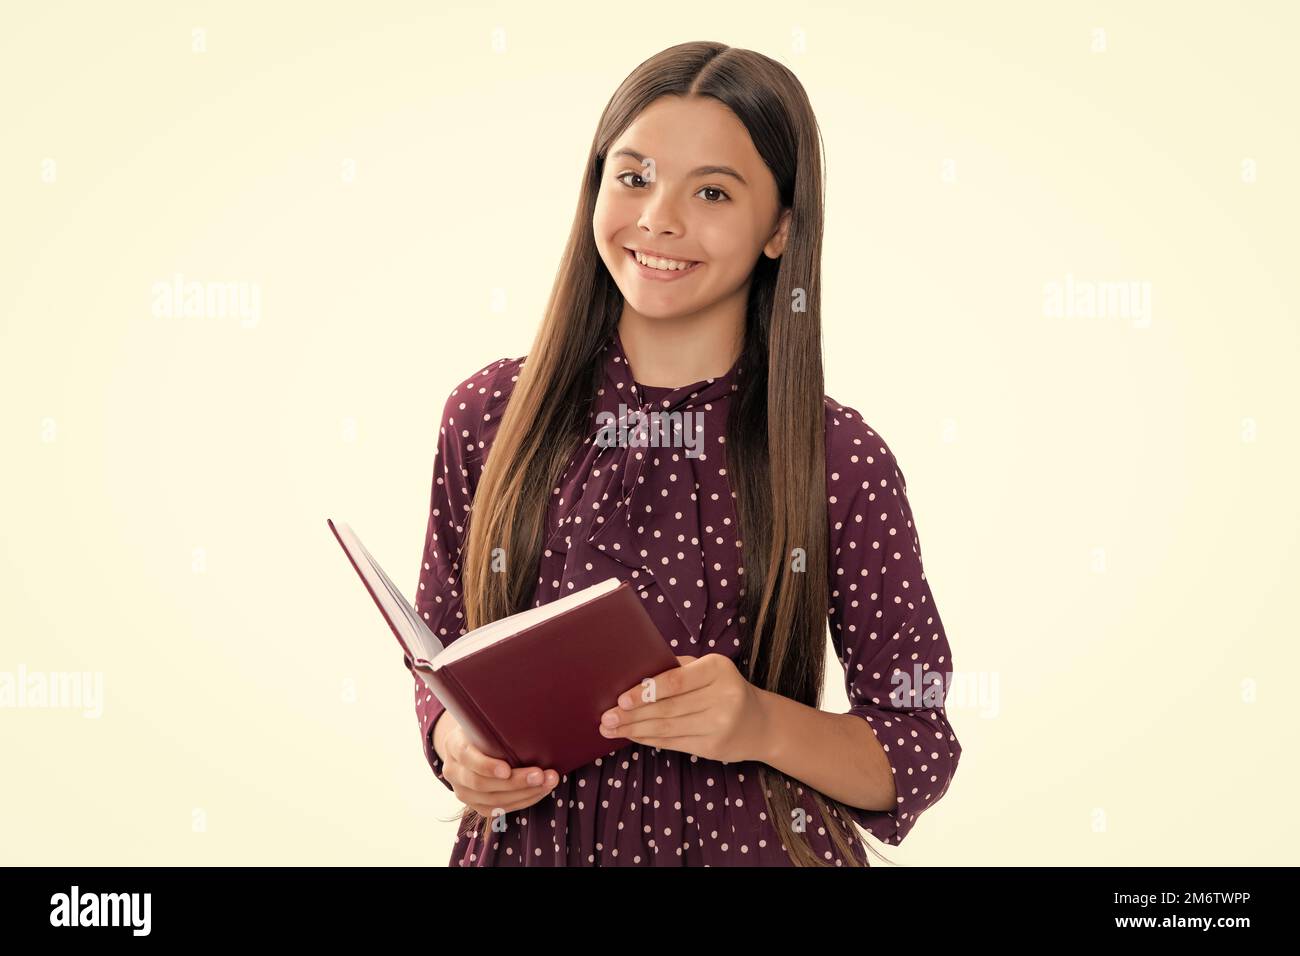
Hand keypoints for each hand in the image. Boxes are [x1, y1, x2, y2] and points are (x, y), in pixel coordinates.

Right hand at [435, 713, 558, 817]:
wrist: (470, 743)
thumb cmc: (485, 726)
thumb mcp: (483, 717)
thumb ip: (496, 716)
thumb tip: (530, 697)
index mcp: (454, 746)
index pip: (468, 758)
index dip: (486, 766)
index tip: (507, 769)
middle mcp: (453, 771)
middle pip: (483, 784)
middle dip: (516, 781)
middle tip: (541, 774)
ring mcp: (463, 791)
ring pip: (494, 801)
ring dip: (526, 793)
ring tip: (549, 781)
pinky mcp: (476, 804)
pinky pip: (500, 810)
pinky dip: (523, 801)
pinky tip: (541, 790)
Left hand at [597, 654, 768, 763]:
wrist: (759, 723)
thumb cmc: (722, 688)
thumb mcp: (707, 669)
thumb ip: (676, 669)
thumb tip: (634, 678)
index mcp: (718, 669)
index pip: (676, 681)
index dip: (647, 692)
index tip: (621, 699)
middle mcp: (723, 697)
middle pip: (668, 708)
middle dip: (632, 714)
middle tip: (606, 718)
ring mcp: (720, 725)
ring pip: (667, 728)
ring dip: (635, 730)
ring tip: (611, 729)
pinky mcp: (714, 747)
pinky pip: (673, 743)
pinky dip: (649, 740)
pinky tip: (632, 737)